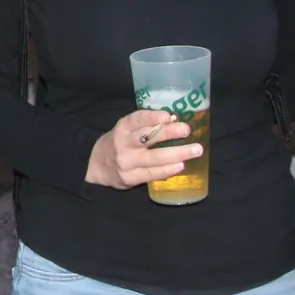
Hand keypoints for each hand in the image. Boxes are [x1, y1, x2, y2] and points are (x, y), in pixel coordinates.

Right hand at [86, 109, 202, 189]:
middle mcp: (123, 144)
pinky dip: (168, 169)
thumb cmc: (121, 142)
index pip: (137, 120)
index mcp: (123, 127)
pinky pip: (152, 174)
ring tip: (195, 150)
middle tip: (187, 130)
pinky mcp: (130, 178)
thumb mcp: (128, 129)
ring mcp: (126, 162)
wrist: (98, 165)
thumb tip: (176, 120)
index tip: (168, 116)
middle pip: (147, 138)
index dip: (152, 117)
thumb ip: (148, 125)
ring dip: (177, 153)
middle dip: (169, 133)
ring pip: (154, 158)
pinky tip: (181, 165)